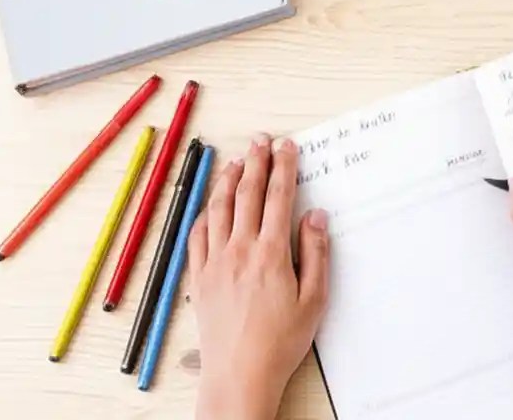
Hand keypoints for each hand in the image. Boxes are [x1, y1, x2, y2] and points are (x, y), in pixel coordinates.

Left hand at [189, 135, 330, 419]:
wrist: (240, 373)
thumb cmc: (280, 341)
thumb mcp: (314, 299)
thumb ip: (315, 253)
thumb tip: (314, 216)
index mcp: (271, 253)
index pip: (278, 197)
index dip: (283, 167)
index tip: (287, 147)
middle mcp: (239, 250)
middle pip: (247, 194)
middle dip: (256, 162)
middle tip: (261, 141)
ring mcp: (215, 262)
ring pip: (218, 208)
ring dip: (227, 180)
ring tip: (235, 160)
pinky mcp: (198, 277)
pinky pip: (197, 235)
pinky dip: (204, 213)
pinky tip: (210, 204)